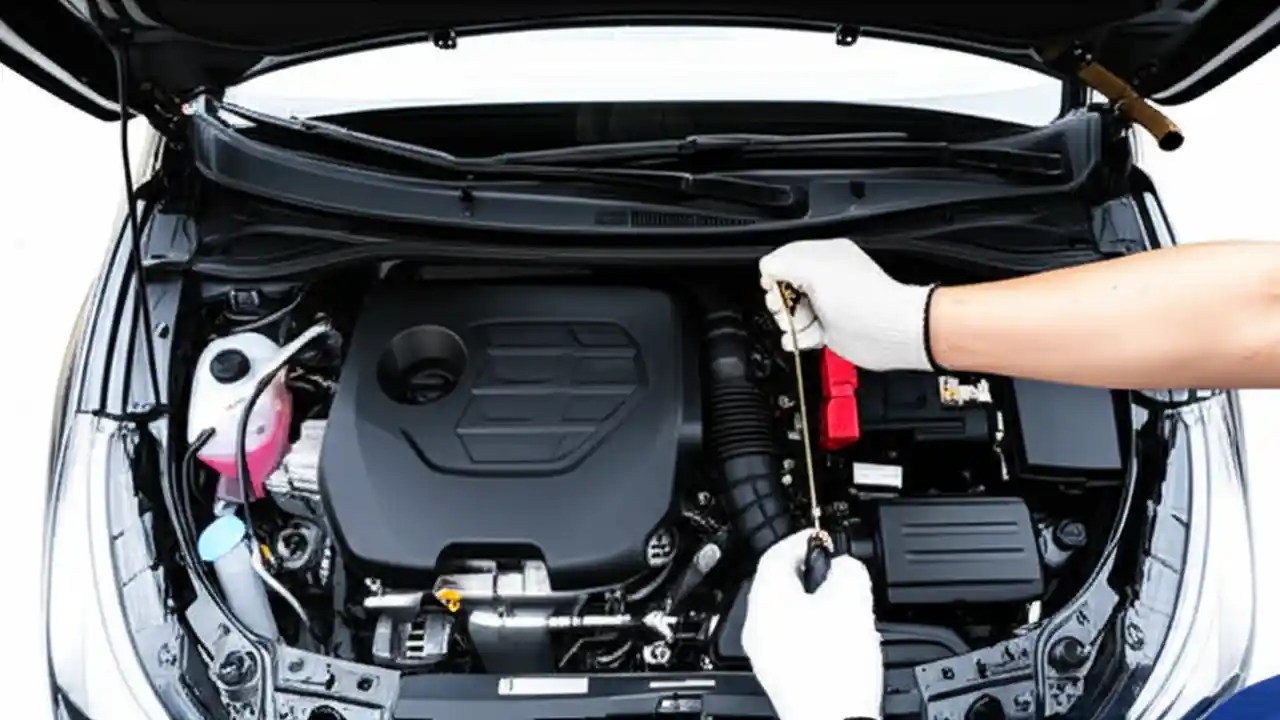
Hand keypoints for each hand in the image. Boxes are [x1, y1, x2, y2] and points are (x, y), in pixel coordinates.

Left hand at [743, 531, 883, 719]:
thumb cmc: (835, 668)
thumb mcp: (852, 598)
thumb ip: (847, 568)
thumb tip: (843, 566)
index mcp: (767, 599)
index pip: (775, 554)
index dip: (802, 540)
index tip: (820, 538)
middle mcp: (758, 625)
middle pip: (778, 583)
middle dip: (808, 572)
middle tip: (834, 569)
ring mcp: (765, 652)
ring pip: (786, 611)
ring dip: (812, 601)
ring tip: (842, 603)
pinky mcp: (780, 673)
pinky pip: (792, 637)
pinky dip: (812, 627)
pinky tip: (837, 637)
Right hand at [759, 238, 935, 370]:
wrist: (889, 332)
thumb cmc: (863, 299)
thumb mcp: (813, 269)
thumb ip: (782, 263)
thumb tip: (766, 270)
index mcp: (822, 255)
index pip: (781, 260)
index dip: (774, 277)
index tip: (777, 290)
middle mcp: (825, 278)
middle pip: (782, 289)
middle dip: (781, 302)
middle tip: (789, 308)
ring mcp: (827, 304)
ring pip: (790, 314)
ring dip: (790, 323)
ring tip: (804, 325)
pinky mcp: (830, 329)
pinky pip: (801, 333)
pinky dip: (798, 338)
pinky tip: (806, 337)